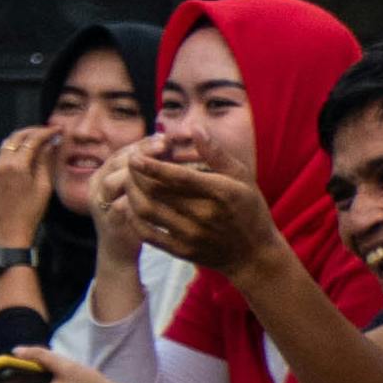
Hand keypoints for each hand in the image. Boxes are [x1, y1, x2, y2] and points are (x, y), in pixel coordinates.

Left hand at [0, 124, 58, 251]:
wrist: (9, 231)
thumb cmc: (29, 212)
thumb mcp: (44, 187)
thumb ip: (46, 162)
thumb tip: (51, 144)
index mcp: (17, 164)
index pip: (33, 139)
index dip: (47, 132)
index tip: (59, 130)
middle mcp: (3, 161)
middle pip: (18, 135)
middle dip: (34, 131)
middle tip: (50, 132)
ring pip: (9, 141)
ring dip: (24, 136)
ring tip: (40, 139)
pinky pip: (5, 150)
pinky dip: (17, 145)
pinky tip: (28, 150)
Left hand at [113, 143, 283, 277]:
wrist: (253, 255)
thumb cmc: (249, 209)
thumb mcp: (242, 176)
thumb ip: (216, 152)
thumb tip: (194, 127)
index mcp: (219, 192)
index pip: (177, 177)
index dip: (152, 165)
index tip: (135, 155)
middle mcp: (202, 215)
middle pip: (156, 192)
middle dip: (137, 175)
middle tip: (130, 163)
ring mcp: (190, 235)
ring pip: (147, 211)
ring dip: (132, 193)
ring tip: (129, 180)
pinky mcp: (181, 250)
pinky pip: (148, 234)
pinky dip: (134, 218)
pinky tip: (132, 205)